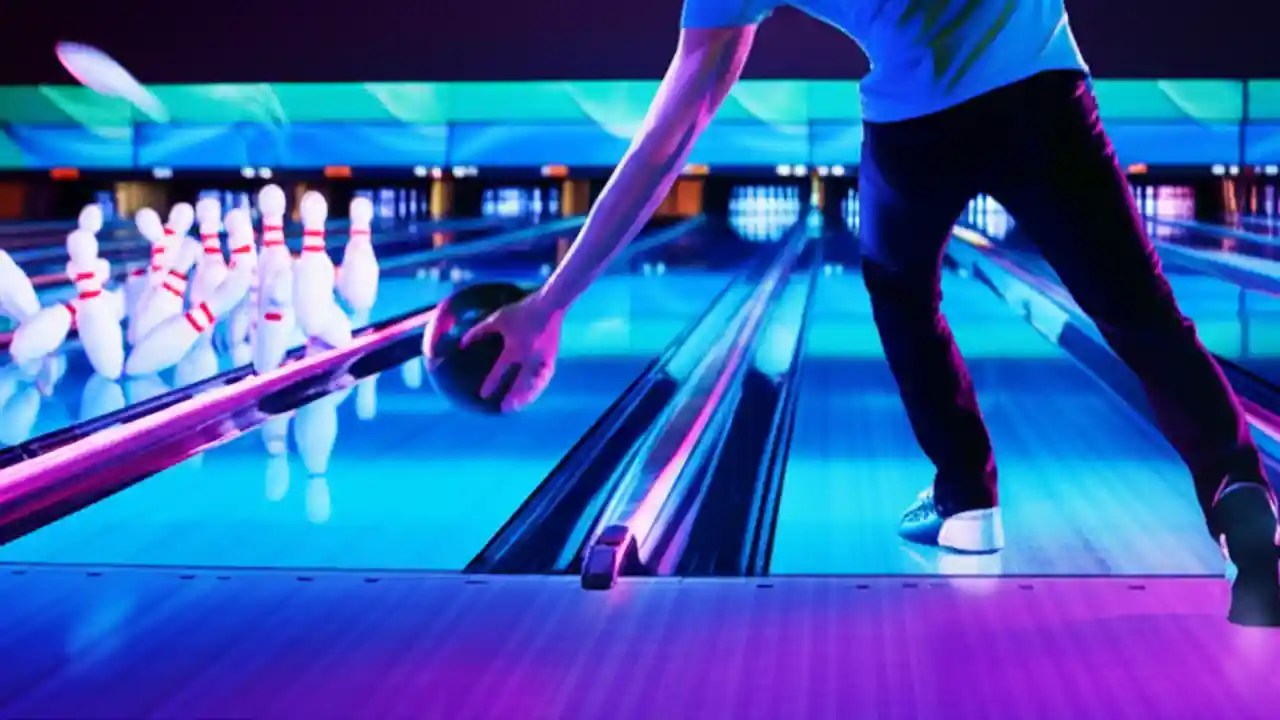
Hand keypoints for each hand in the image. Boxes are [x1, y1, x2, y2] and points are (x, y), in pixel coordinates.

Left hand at [461, 294, 563, 410]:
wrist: (550, 305)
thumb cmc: (521, 311)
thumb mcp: (498, 319)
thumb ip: (479, 330)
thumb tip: (462, 342)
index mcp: (514, 349)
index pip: (500, 371)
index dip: (491, 383)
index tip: (483, 395)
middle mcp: (529, 357)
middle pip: (520, 383)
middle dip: (512, 397)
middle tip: (504, 408)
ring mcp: (542, 358)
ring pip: (535, 383)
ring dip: (528, 395)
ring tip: (520, 405)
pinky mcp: (552, 357)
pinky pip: (545, 375)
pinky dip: (540, 385)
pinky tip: (535, 391)